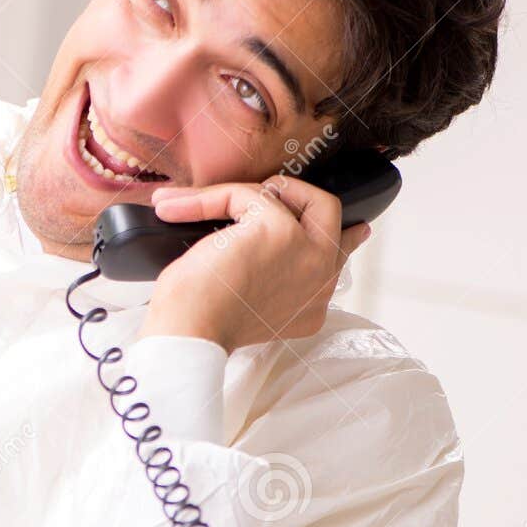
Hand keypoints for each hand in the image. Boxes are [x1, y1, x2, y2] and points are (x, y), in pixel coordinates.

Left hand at [137, 176, 370, 352]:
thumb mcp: (244, 306)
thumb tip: (255, 248)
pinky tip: (175, 209)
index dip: (340, 236)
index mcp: (312, 304)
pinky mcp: (279, 230)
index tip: (351, 227)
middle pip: (329, 213)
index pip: (336, 258)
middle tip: (265, 192)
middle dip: (299, 193)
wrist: (191, 334)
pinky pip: (244, 195)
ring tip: (199, 202)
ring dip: (243, 191)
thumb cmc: (200, 325)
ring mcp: (306, 252)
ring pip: (290, 193)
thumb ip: (268, 282)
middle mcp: (319, 278)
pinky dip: (206, 198)